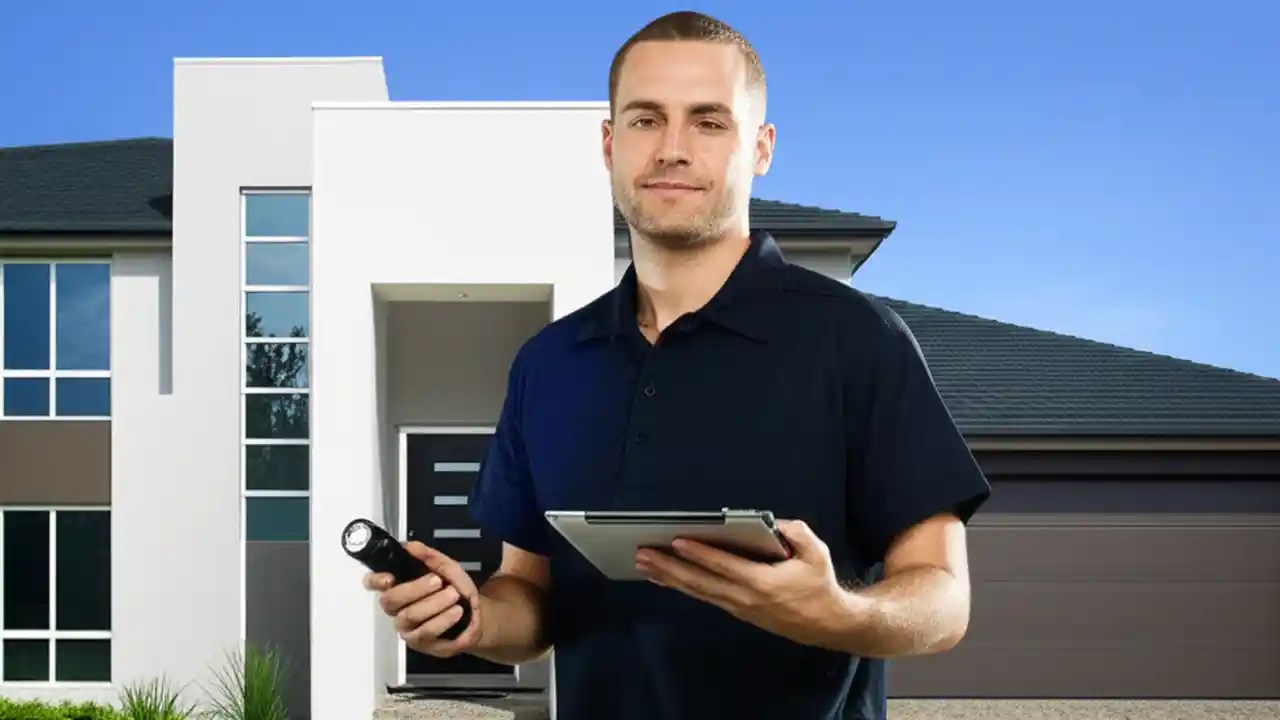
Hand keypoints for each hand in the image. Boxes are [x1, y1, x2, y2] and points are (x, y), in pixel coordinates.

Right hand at [363, 541, 483, 657]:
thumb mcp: (448, 569)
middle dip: (414, 589)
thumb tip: (410, 546)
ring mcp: (407, 628)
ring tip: (454, 595)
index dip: (375, 580)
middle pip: (390, 600)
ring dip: (433, 604)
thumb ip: (430, 557)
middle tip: (437, 581)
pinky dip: (443, 620)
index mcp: (398, 587)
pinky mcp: (421, 644)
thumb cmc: (455, 590)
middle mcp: (397, 609)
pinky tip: (457, 612)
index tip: (389, 577)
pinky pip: (425, 633)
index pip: (373, 583)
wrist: (477, 616)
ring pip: (409, 616)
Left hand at [635, 520, 848, 646]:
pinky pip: (704, 596)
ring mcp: (738, 607)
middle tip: (642, 553)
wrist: (828, 624)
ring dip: (668, 578)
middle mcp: (744, 598)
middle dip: (669, 566)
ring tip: (644, 564)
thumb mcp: (816, 552)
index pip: (724, 566)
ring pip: (697, 591)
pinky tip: (665, 578)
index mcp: (763, 583)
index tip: (676, 540)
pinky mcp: (736, 611)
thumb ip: (794, 532)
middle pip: (700, 581)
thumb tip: (771, 523)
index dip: (699, 553)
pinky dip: (682, 586)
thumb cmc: (819, 584)